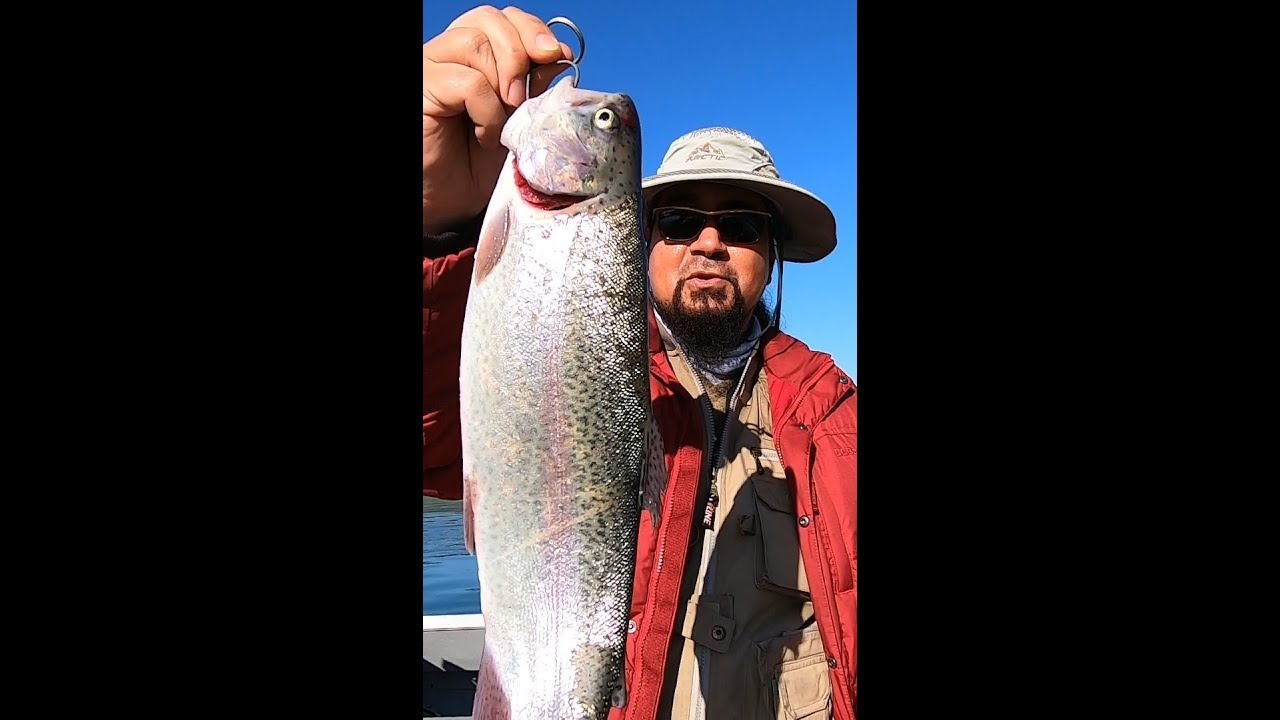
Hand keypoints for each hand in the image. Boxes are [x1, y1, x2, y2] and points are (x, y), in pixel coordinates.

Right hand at [422, 5, 573, 233]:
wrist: (450, 203)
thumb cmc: (478, 165)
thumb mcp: (520, 122)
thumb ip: (535, 87)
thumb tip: (558, 57)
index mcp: (475, 55)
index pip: (504, 18)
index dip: (532, 30)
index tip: (557, 56)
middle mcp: (449, 54)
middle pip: (489, 19)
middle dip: (521, 51)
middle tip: (527, 94)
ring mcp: (433, 68)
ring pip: (476, 42)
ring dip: (503, 82)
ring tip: (505, 119)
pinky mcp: (424, 88)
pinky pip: (468, 82)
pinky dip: (487, 110)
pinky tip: (485, 135)